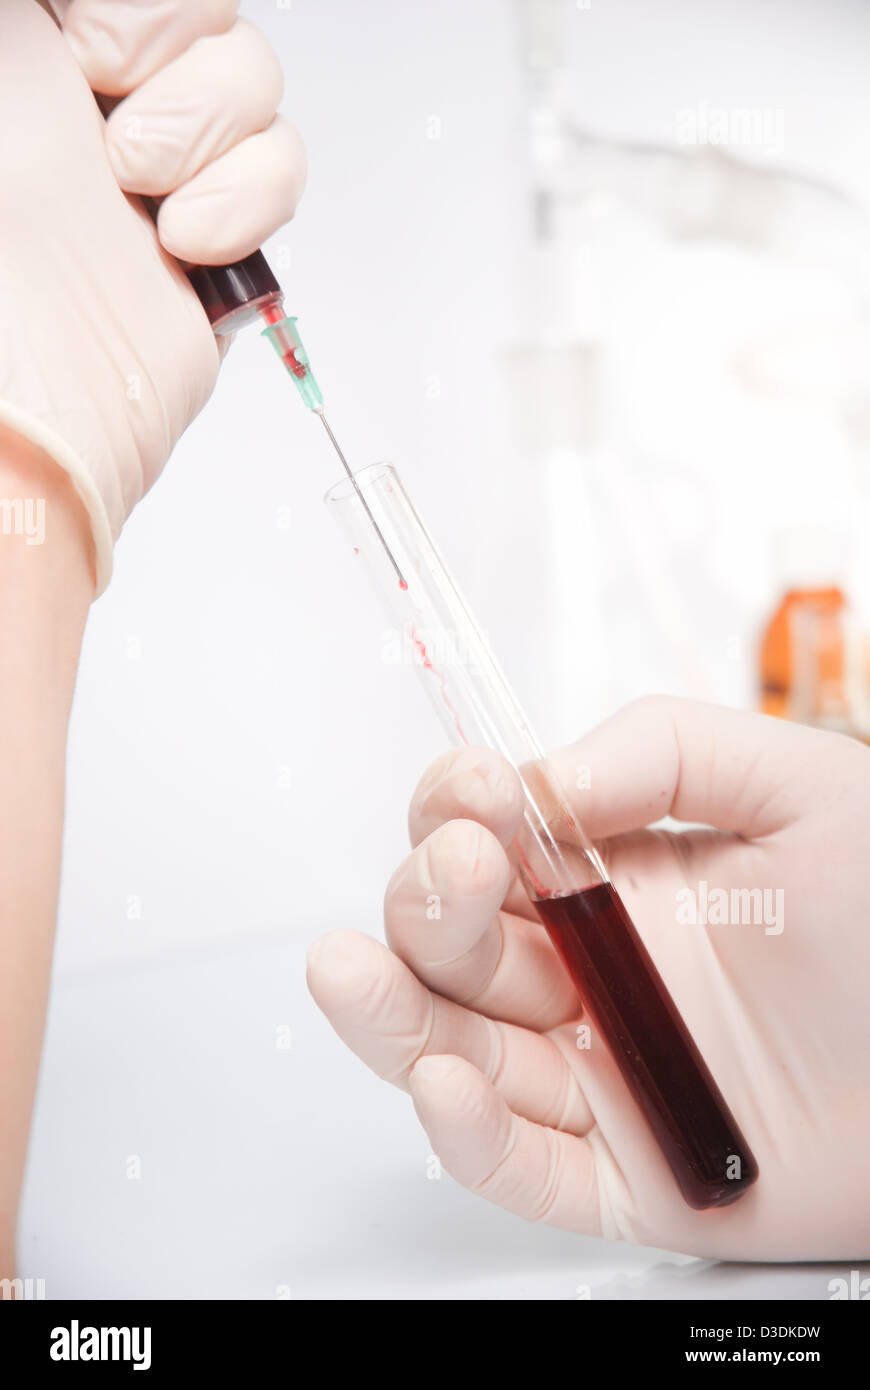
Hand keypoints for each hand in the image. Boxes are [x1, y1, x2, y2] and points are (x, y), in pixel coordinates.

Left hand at [0, 0, 305, 591]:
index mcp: (42, 42)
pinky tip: (186, 233)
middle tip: (107, 102)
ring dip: (207, 126)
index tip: (88, 47)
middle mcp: (106, 85)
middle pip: (211, 12)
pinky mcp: (225, 223)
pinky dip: (248, 198)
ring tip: (136, 182)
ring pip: (255, 74)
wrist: (37, 380)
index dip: (142, 6)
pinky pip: (283, 164)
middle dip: (172, 48)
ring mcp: (169, 156)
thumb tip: (72, 13)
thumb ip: (37, 17)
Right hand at [308, 696, 869, 1260]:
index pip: (492, 838)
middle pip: (451, 940)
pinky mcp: (622, 1177)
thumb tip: (548, 776)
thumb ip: (667, 750)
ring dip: (391, 1013)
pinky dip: (466, 1135)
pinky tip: (440, 1083)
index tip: (479, 793)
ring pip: (453, 1047)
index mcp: (617, 880)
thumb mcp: (803, 789)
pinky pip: (520, 1166)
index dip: (461, 809)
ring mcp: (596, 1074)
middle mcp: (588, 974)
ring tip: (352, 973)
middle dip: (428, 900)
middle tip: (462, 870)